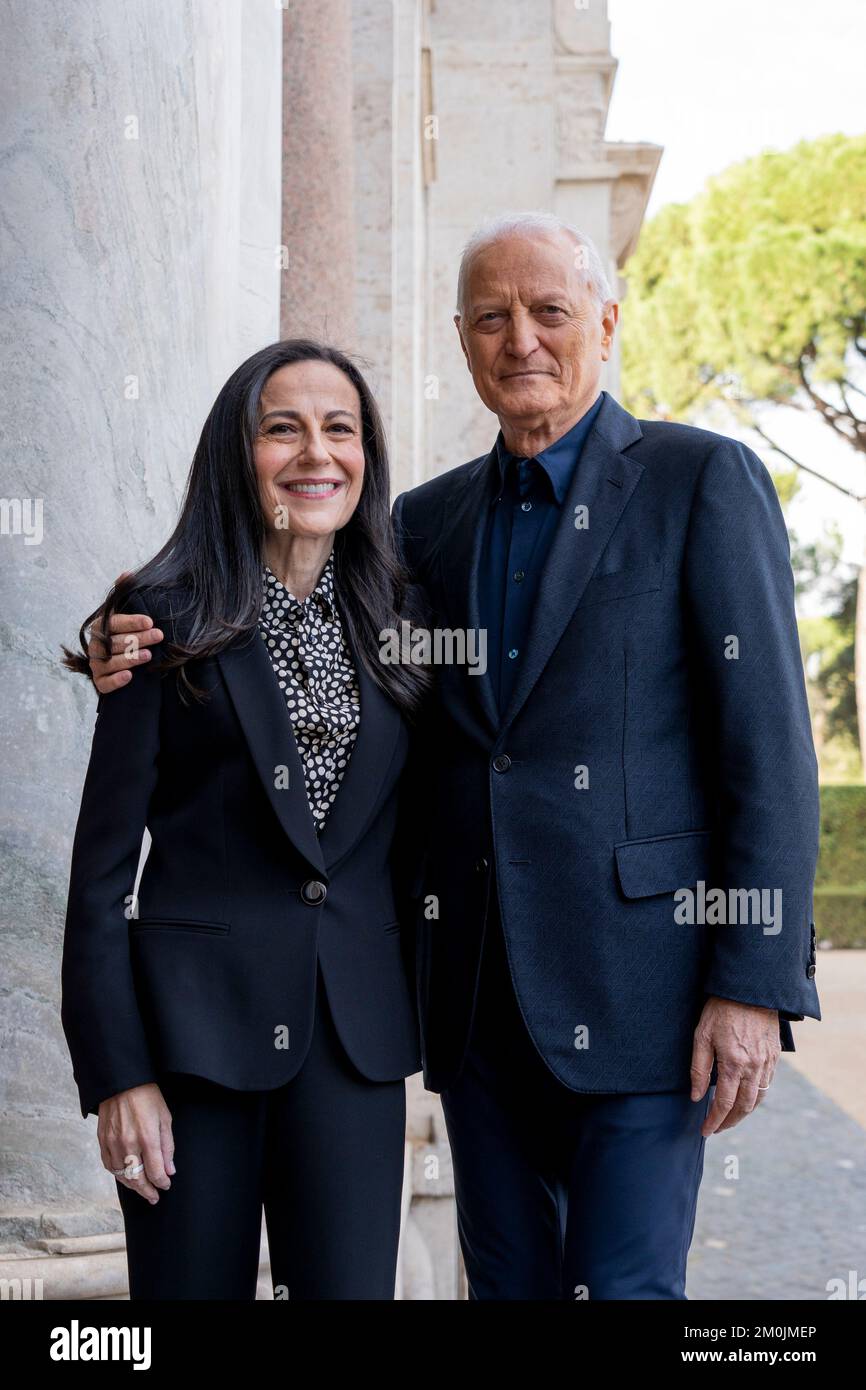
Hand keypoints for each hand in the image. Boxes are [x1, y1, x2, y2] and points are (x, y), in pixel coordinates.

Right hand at [88, 573, 162, 693]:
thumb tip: (127, 574)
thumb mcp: (125, 614)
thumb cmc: (126, 634)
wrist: (121, 662)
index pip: (114, 622)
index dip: (131, 621)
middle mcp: (95, 645)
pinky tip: (129, 677)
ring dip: (129, 658)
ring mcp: (96, 664)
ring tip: (149, 655)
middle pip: (115, 642)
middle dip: (138, 639)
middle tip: (158, 636)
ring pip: (110, 662)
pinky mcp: (99, 682)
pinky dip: (115, 680)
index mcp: (101, 626)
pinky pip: (104, 683)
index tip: (150, 621)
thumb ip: (125, 594)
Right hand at [98, 1083, 174, 1203]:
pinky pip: (109, 1165)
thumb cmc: (147, 1097)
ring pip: (121, 1175)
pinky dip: (117, 1174)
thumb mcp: (165, 1118)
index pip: (155, 1172)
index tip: (166, 1185)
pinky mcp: (102, 1140)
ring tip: (142, 1190)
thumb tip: (169, 1170)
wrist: (122, 1082)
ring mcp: (113, 1143)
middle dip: (147, 1191)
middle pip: (137, 1179)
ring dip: (132, 1186)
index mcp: (147, 1137)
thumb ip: (167, 1146)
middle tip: (154, 1198)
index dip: (162, 1183)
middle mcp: (128, 1144)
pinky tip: (125, 1176)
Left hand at [690, 996, 779, 1136]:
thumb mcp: (702, 1036)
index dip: (714, 1120)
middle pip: (743, 1107)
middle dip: (729, 1122)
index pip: (724, 1104)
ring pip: (758, 1099)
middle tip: (717, 1128)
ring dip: (744, 1113)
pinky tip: (746, 1097)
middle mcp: (754, 1068)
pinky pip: (767, 1084)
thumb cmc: (721, 1009)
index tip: (705, 1130)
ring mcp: (767, 1063)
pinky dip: (756, 1097)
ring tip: (730, 1117)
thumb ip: (699, 1069)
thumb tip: (696, 1096)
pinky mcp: (775, 1056)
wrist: (750, 989)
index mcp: (734, 1064)